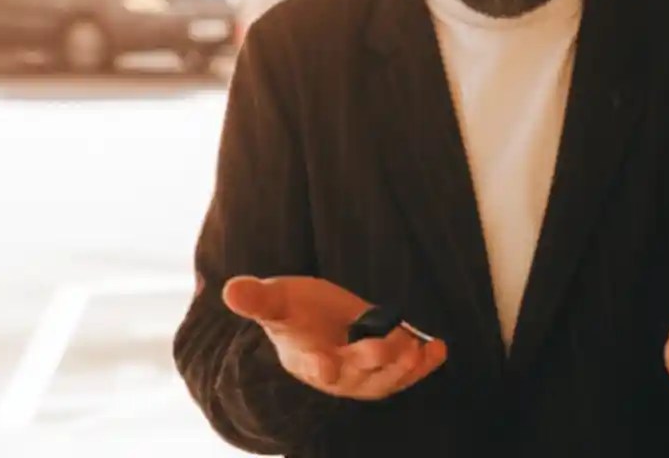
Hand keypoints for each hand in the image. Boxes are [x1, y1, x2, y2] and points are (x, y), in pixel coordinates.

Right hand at [223, 275, 447, 399]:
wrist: (315, 322)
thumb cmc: (292, 311)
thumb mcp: (275, 300)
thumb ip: (257, 299)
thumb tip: (229, 289)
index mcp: (303, 357)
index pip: (309, 366)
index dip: (318, 367)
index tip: (325, 366)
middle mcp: (335, 372)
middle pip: (355, 373)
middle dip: (373, 360)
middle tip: (390, 345)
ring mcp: (363, 372)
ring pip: (385, 379)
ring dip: (405, 368)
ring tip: (421, 350)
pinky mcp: (386, 365)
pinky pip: (407, 371)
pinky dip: (424, 363)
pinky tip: (438, 349)